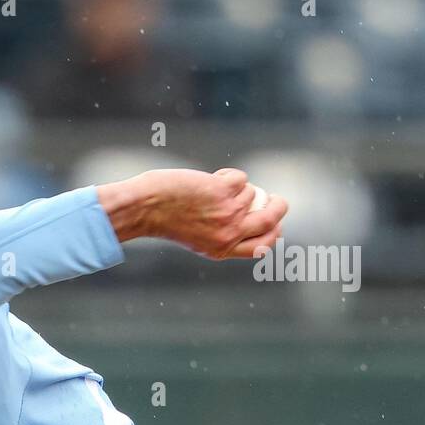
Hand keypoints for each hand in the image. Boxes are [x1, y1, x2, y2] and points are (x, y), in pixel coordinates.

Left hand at [98, 168, 286, 258]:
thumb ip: (222, 234)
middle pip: (271, 220)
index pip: (263, 247)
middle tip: (275, 198)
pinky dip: (228, 175)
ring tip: (209, 190)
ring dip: (235, 187)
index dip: (274, 233)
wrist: (145, 207)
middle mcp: (230, 234)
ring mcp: (230, 212)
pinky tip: (207, 181)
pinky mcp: (225, 191)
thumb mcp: (197, 238)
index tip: (276, 223)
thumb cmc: (165, 220)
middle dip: (279, 207)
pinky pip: (241, 178)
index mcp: (223, 250)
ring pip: (251, 193)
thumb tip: (252, 219)